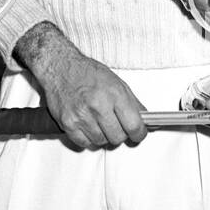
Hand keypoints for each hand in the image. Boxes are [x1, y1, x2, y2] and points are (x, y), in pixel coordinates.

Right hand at [14, 22, 145, 148]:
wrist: (60, 66)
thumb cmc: (87, 73)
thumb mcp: (117, 83)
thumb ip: (134, 105)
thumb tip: (150, 122)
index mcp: (114, 93)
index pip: (134, 125)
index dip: (139, 134)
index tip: (138, 134)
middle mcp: (98, 105)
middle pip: (118, 137)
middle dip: (120, 133)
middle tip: (115, 124)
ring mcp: (82, 115)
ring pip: (101, 142)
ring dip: (102, 135)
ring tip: (98, 121)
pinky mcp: (68, 123)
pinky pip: (84, 143)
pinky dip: (87, 138)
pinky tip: (87, 124)